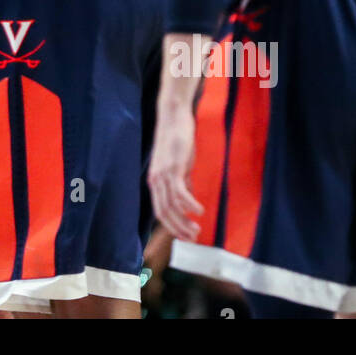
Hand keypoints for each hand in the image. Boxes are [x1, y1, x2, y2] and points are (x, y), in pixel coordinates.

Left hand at [147, 100, 203, 240]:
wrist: (173, 117)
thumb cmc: (178, 140)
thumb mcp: (180, 165)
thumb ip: (183, 181)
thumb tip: (189, 198)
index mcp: (155, 181)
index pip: (160, 211)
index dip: (172, 226)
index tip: (186, 236)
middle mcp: (155, 180)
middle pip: (163, 213)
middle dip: (178, 229)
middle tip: (193, 238)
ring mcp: (163, 174)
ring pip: (171, 206)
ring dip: (185, 221)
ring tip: (198, 229)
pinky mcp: (173, 167)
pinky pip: (180, 192)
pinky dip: (190, 204)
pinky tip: (200, 211)